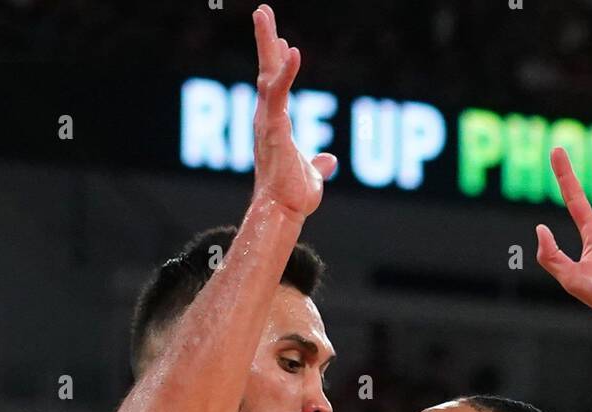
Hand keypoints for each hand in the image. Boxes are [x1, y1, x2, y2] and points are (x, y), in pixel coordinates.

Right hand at [252, 5, 335, 217]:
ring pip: (267, 73)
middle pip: (266, 70)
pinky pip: (278, 93)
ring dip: (266, 42)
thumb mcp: (312, 174)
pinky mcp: (273, 128)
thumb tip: (329, 161)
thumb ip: (319, 163)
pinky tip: (292, 52)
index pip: (276, 86)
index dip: (279, 63)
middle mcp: (266, 118)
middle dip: (265, 39)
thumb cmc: (293, 196)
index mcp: (275, 125)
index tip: (283, 43)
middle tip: (262, 11)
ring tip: (263, 14)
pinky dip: (286, 72)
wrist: (283, 211)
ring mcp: (267, 121)